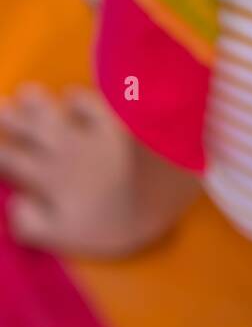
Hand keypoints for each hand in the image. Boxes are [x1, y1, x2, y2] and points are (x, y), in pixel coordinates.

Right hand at [0, 82, 161, 256]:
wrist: (161, 186)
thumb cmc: (115, 218)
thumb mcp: (67, 234)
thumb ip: (33, 223)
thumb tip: (14, 202)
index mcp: (49, 179)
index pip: (12, 162)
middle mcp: (63, 152)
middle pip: (29, 132)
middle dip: (8, 119)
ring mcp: (90, 133)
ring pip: (55, 114)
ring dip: (38, 104)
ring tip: (24, 92)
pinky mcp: (117, 123)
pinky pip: (92, 104)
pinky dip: (78, 98)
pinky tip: (73, 94)